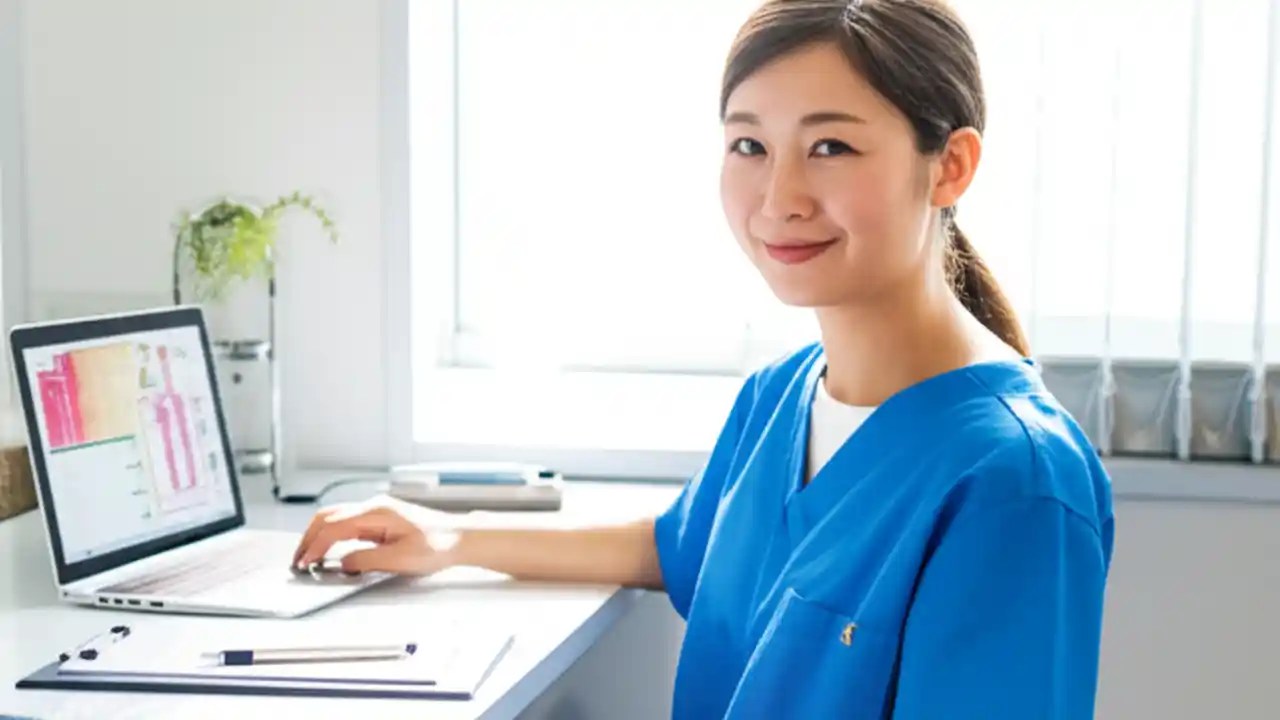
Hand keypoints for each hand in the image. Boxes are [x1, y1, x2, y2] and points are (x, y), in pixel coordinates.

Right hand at [291, 495, 461, 575]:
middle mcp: (374, 508)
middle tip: (298, 559)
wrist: (460, 538)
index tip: (305, 563)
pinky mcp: (381, 522)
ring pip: (336, 519)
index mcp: (376, 513)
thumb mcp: (400, 559)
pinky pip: (349, 526)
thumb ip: (367, 560)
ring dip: (319, 536)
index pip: (334, 527)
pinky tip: (330, 551)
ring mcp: (377, 513)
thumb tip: (342, 563)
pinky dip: (333, 537)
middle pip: (329, 517)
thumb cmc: (438, 544)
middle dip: (309, 538)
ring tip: (309, 556)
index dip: (315, 546)